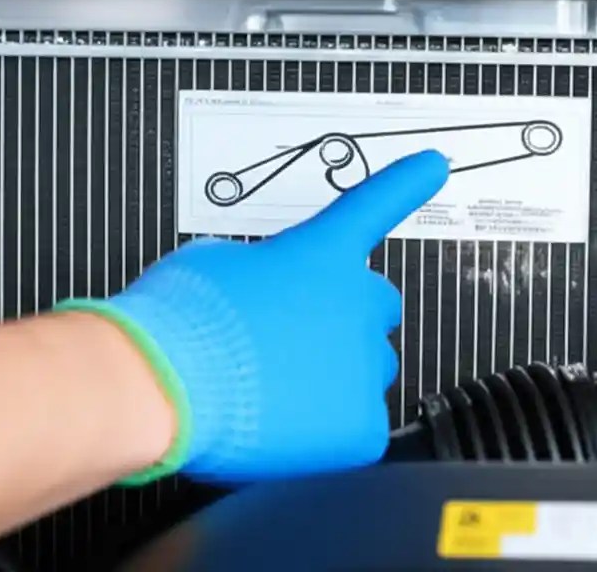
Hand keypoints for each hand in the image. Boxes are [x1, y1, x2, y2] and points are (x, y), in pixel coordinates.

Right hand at [63, 151, 448, 483]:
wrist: (162, 383)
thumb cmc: (179, 322)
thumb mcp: (217, 264)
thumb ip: (262, 271)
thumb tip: (265, 292)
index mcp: (320, 254)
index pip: (373, 206)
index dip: (406, 183)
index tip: (434, 164)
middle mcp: (355, 304)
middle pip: (375, 308)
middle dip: (343, 320)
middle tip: (294, 341)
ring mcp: (362, 368)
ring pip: (366, 372)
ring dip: (334, 375)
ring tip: (273, 388)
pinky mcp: (359, 428)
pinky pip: (356, 428)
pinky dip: (325, 431)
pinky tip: (281, 424)